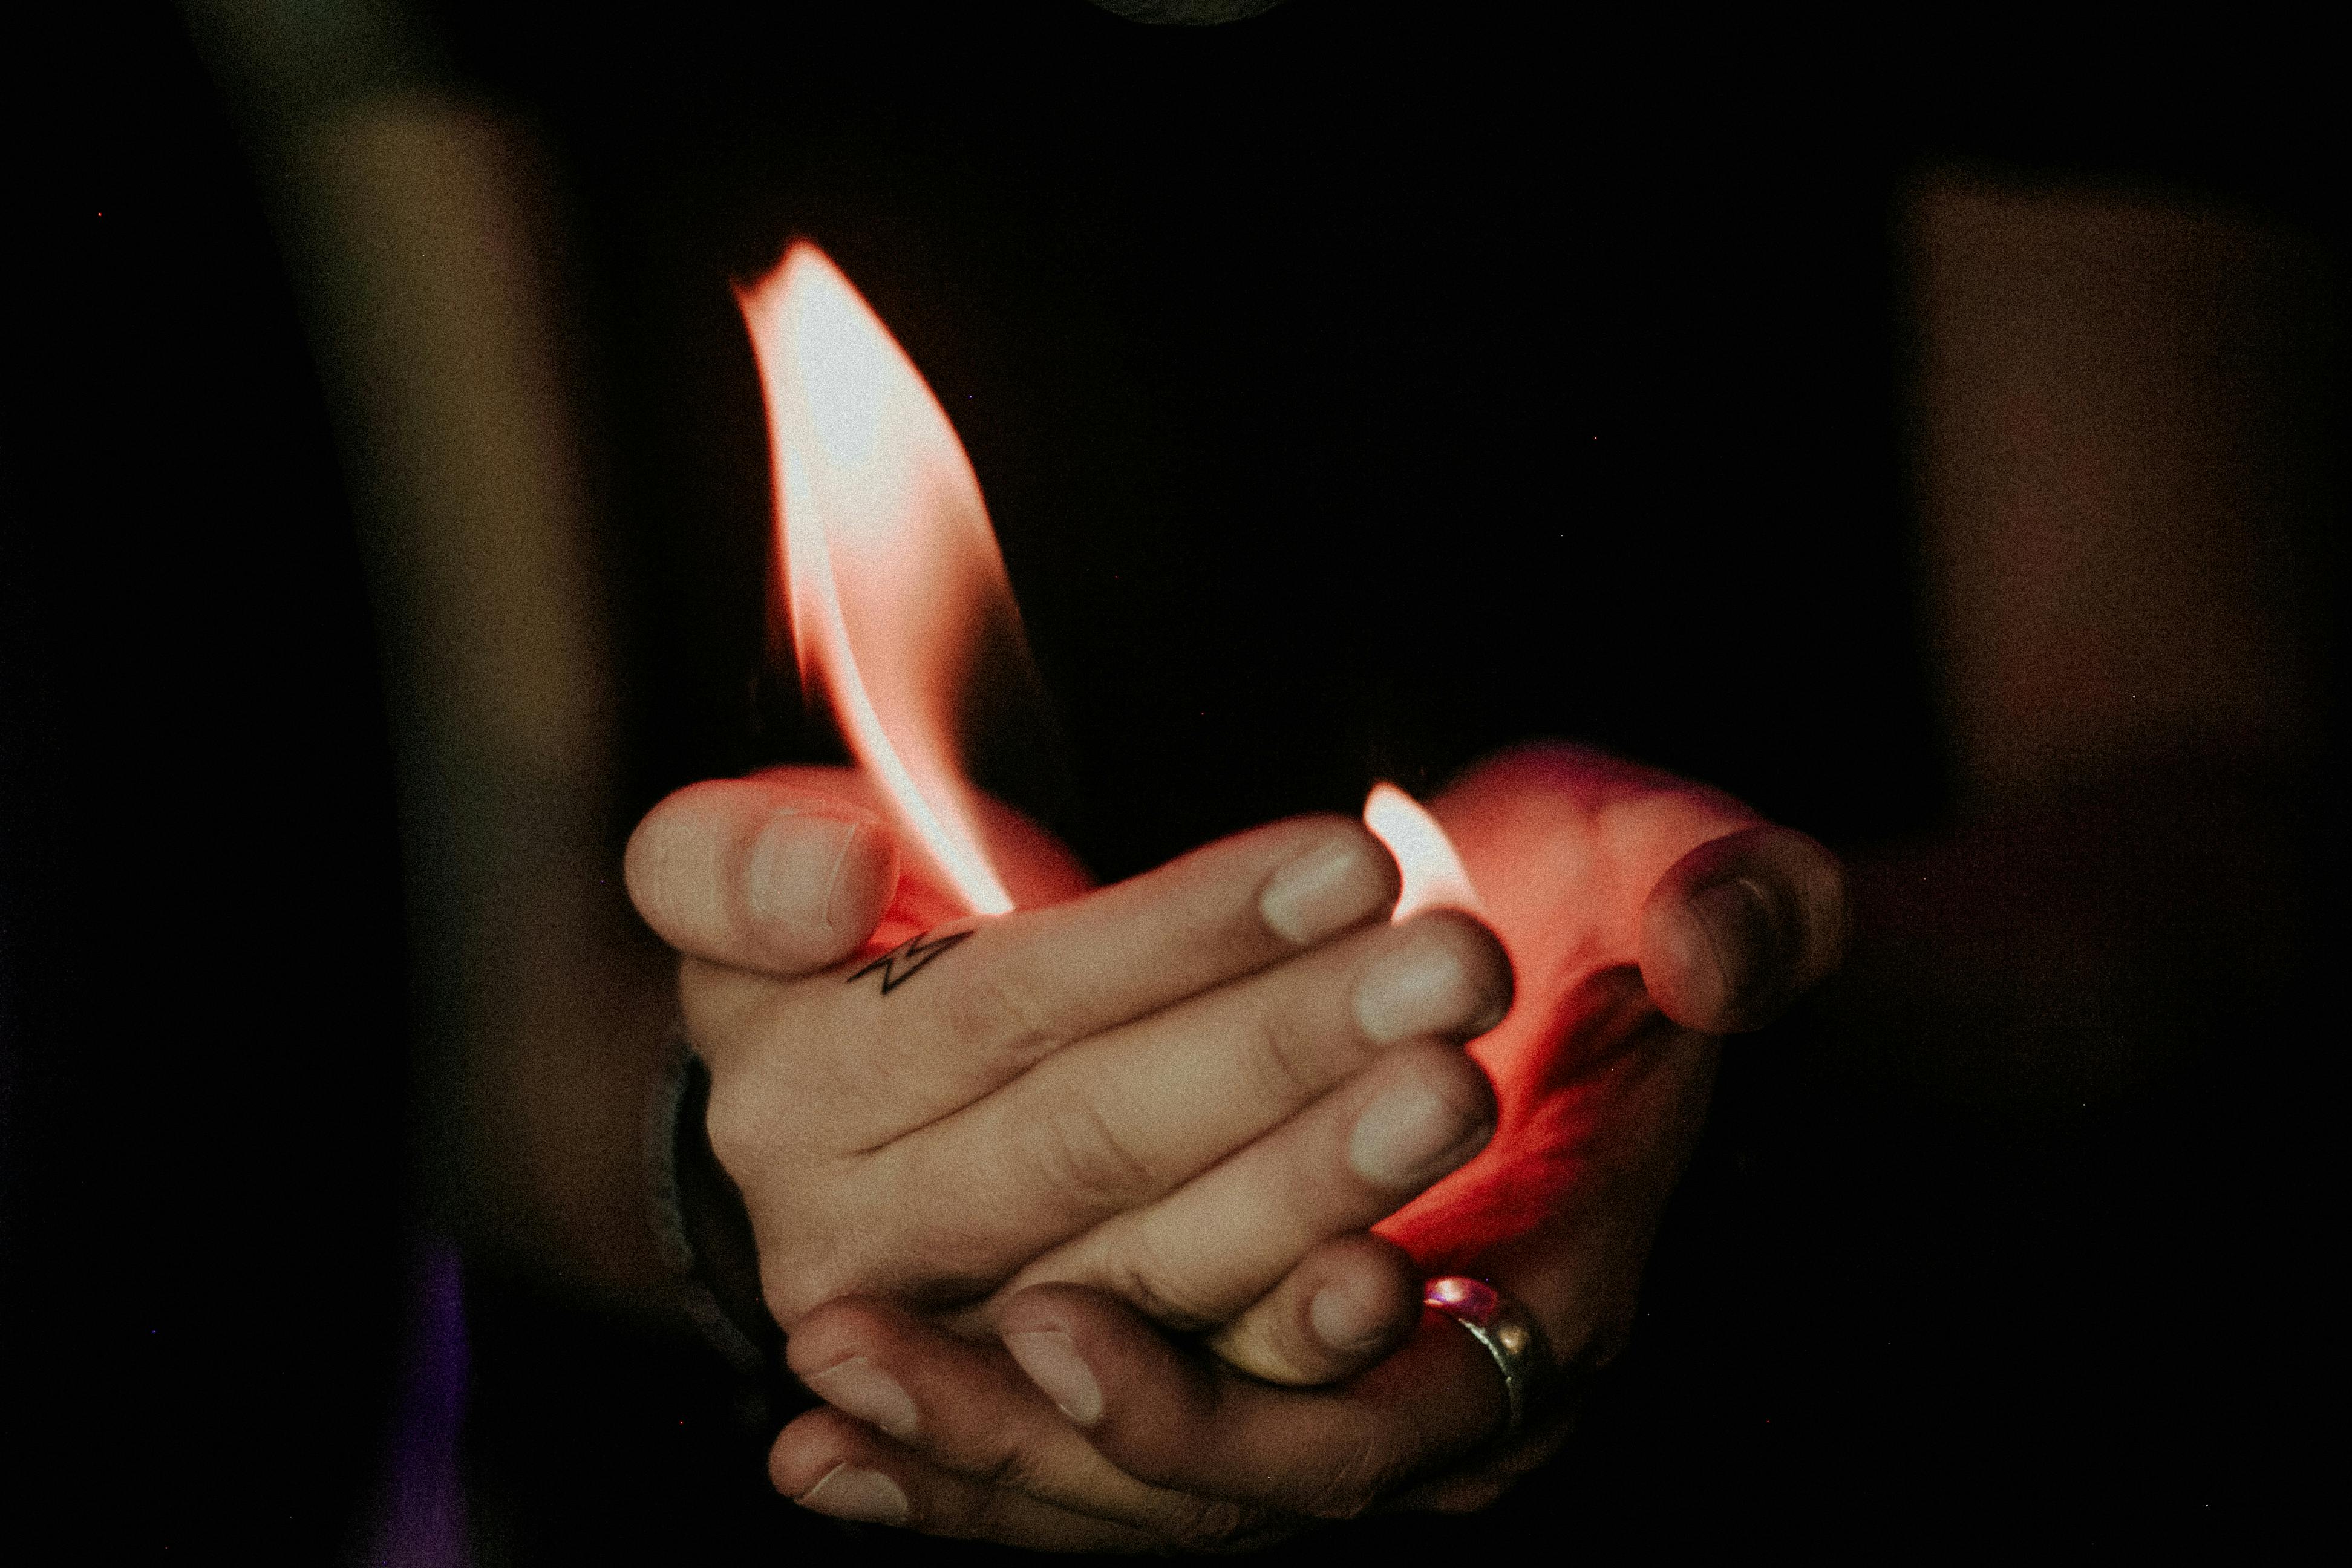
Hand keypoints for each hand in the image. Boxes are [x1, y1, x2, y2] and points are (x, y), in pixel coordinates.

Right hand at [625, 767, 1513, 1382]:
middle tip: (1457, 966)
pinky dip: (1292, 1342)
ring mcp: (975, 1348)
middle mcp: (864, 1254)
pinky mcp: (1069, 1411)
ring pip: (1159, 1271)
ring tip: (1455, 1087)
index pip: (1006, 1007)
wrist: (829, 1144)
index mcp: (795, 1103)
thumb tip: (833, 880)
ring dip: (1319, 1187)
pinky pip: (1189, 1389)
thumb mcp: (730, 883)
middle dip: (1284, 1049)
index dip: (1178, 936)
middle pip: (1097, 1141)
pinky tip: (1393, 1287)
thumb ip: (734, 864)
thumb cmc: (837, 961)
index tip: (1346, 861)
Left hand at [767, 743, 1844, 1545]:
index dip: (1214, 1395)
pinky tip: (810, 1459)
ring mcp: (1331, 1383)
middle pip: (1220, 1478)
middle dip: (1033, 1428)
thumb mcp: (1681, 858)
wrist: (1560, 941)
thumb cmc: (1611, 889)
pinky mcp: (1239, 1359)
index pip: (1376, 1413)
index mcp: (1551, 1284)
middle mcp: (1437, 1377)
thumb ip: (1737, 903)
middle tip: (852, 1347)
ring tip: (809, 1394)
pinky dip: (968, 1465)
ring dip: (971, 1456)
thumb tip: (1715, 946)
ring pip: (1140, 1497)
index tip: (1054, 1328)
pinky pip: (1101, 1464)